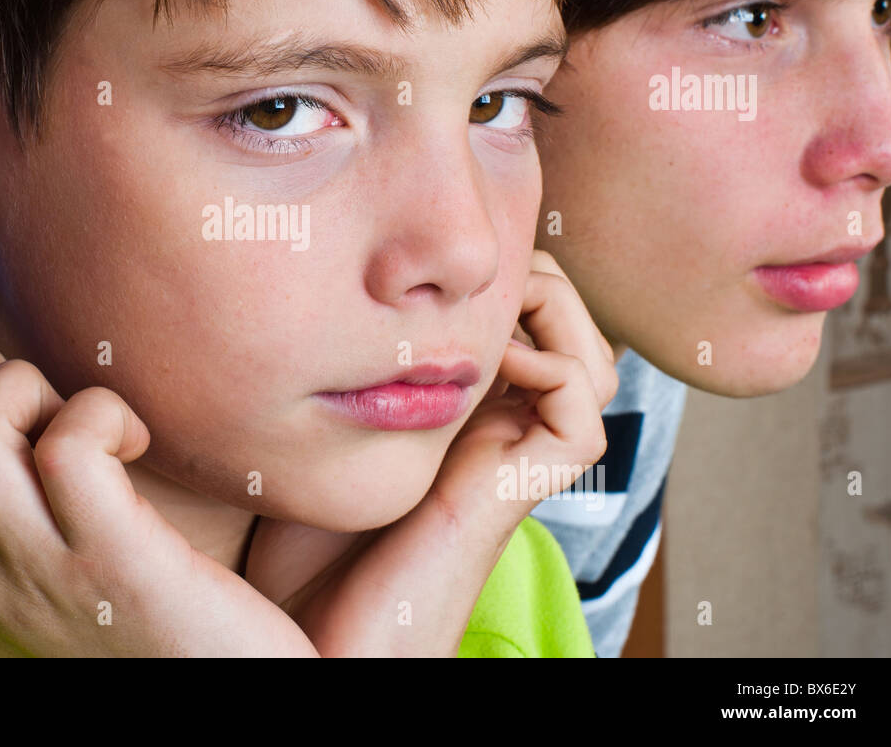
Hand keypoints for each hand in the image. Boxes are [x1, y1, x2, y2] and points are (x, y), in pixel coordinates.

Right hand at [0, 346, 317, 656]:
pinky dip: (100, 413)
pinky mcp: (116, 565)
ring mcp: (40, 577)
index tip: (14, 416)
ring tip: (90, 426)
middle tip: (53, 410)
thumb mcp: (44, 580)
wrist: (225, 699)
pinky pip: (67, 449)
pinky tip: (136, 443)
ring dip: (28, 390)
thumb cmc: (150, 623)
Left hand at [243, 251, 612, 655]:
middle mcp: (497, 426)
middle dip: (533, 276)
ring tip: (489, 302)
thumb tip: (329, 300)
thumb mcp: (316, 421)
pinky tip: (493, 362)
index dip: (496, 271)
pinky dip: (554, 368)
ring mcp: (512, 456)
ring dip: (555, 310)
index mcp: (460, 407)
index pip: (519, 314)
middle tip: (471, 269)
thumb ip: (336, 369)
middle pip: (567, 326)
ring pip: (592, 360)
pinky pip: (583, 414)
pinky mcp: (518, 489)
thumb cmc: (299, 532)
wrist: (313, 629)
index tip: (432, 261)